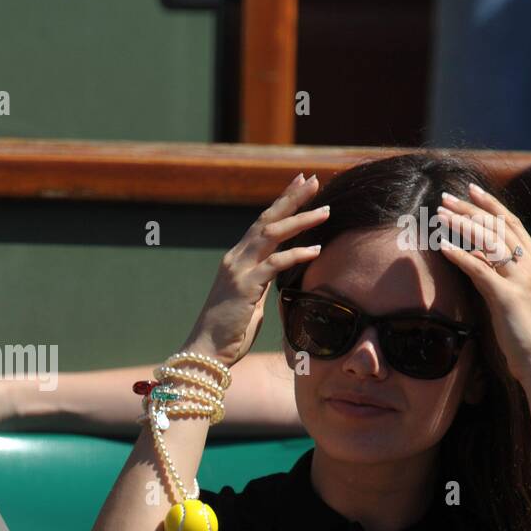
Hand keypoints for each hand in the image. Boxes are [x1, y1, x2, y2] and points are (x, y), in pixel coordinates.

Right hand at [181, 173, 327, 362]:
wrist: (205, 350)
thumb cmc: (229, 331)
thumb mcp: (250, 299)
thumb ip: (262, 282)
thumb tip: (279, 273)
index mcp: (237, 260)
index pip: (262, 223)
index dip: (282, 202)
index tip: (301, 184)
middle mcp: (236, 258)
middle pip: (267, 220)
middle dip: (291, 198)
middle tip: (313, 179)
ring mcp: (238, 271)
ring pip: (272, 235)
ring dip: (300, 220)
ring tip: (325, 211)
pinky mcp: (244, 287)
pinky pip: (275, 264)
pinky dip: (297, 254)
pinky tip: (317, 249)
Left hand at [435, 184, 530, 387]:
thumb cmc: (528, 335)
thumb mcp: (518, 298)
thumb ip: (501, 276)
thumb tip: (476, 258)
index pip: (513, 224)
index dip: (491, 205)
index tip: (472, 190)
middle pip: (498, 227)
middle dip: (470, 209)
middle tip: (446, 197)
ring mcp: (521, 280)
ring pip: (488, 242)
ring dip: (461, 225)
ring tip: (439, 214)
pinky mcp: (507, 297)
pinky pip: (479, 270)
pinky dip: (459, 255)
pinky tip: (441, 247)